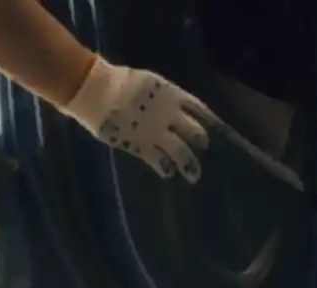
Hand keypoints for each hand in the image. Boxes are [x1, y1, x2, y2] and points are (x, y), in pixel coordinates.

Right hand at [62, 58, 219, 183]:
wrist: (98, 91)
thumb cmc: (118, 82)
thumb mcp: (148, 83)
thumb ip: (162, 96)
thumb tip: (171, 105)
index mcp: (172, 94)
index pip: (199, 108)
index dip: (210, 119)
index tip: (218, 127)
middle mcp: (169, 114)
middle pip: (195, 131)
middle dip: (201, 140)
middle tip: (202, 146)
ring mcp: (156, 131)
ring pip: (181, 151)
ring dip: (189, 164)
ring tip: (194, 175)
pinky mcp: (142, 146)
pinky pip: (159, 161)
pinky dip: (165, 168)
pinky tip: (168, 173)